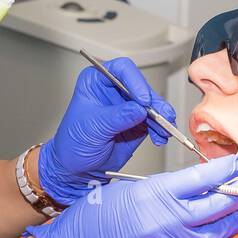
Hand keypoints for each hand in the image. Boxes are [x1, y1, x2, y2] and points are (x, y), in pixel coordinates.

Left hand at [37, 57, 175, 205]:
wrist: (76, 168)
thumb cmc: (73, 142)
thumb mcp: (93, 127)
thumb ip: (117, 117)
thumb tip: (139, 110)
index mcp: (96, 81)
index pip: (122, 69)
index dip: (135, 81)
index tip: (142, 100)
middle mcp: (114, 90)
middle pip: (142, 87)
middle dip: (154, 102)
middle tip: (161, 116)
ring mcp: (128, 106)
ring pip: (152, 104)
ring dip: (161, 117)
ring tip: (165, 129)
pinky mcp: (138, 123)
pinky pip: (155, 122)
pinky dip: (161, 129)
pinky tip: (160, 137)